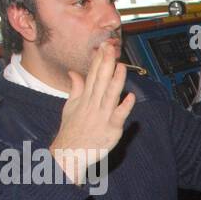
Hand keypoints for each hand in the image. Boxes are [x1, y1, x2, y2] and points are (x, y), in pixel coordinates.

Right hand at [50, 45, 135, 183]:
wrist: (69, 153)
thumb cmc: (71, 131)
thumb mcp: (69, 107)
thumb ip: (75, 88)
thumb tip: (74, 73)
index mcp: (85, 98)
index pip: (93, 75)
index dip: (99, 60)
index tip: (104, 46)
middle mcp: (93, 104)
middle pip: (101, 81)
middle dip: (106, 63)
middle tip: (111, 48)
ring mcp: (102, 116)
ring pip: (110, 95)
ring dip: (116, 80)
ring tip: (122, 66)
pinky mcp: (110, 129)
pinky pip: (118, 116)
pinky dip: (125, 107)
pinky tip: (131, 97)